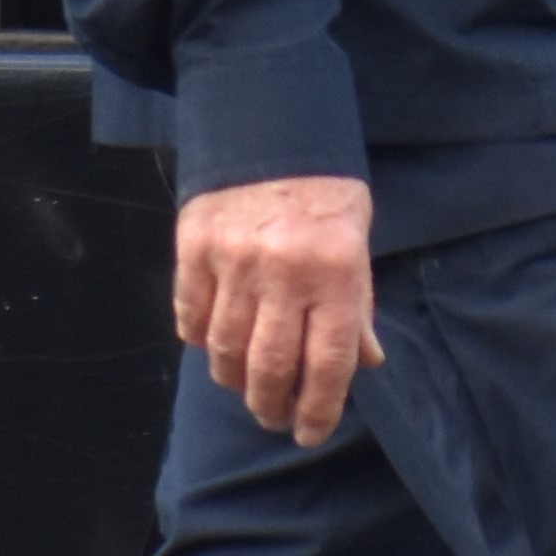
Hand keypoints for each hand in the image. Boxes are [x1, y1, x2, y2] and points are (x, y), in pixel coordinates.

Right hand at [173, 175, 379, 447]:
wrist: (270, 124)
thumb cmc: (324, 190)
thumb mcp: (358, 241)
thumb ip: (359, 304)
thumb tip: (365, 363)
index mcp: (335, 271)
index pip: (327, 362)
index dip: (318, 408)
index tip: (309, 432)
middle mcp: (284, 270)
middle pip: (270, 365)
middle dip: (270, 403)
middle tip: (272, 416)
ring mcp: (234, 259)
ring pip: (224, 347)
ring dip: (233, 379)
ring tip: (244, 387)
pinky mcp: (194, 245)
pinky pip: (190, 312)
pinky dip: (199, 338)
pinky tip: (211, 346)